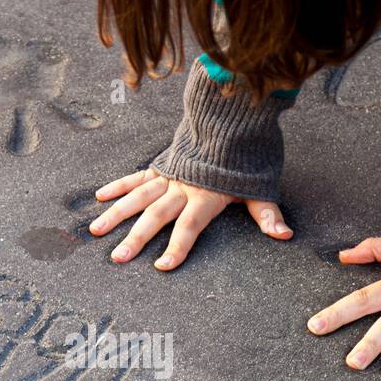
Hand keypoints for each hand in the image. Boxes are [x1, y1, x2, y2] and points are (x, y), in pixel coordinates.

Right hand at [90, 168, 292, 269]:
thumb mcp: (261, 185)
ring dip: (117, 215)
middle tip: (118, 258)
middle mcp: (183, 188)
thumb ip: (266, 213)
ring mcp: (170, 175)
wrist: (234, 114)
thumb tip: (283, 235)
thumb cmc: (248, 155)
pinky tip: (99, 197)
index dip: (177, 247)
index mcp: (206, 197)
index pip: (189, 227)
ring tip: (96, 231)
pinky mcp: (162, 164)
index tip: (163, 266)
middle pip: (156, 216)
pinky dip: (118, 186)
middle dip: (137, 238)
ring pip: (139, 197)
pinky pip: (136, 177)